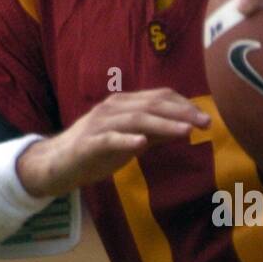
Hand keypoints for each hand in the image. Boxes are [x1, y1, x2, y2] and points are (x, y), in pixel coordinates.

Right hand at [18, 89, 209, 196]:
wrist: (57, 164)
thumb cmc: (96, 151)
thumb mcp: (131, 140)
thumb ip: (155, 133)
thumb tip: (185, 128)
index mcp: (124, 104)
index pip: (159, 97)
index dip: (184, 104)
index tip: (205, 117)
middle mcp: (113, 108)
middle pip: (151, 105)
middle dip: (181, 113)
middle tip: (206, 122)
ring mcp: (100, 125)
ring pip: (135, 120)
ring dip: (162, 124)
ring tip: (185, 131)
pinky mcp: (89, 144)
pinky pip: (109, 139)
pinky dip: (126, 140)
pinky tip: (142, 143)